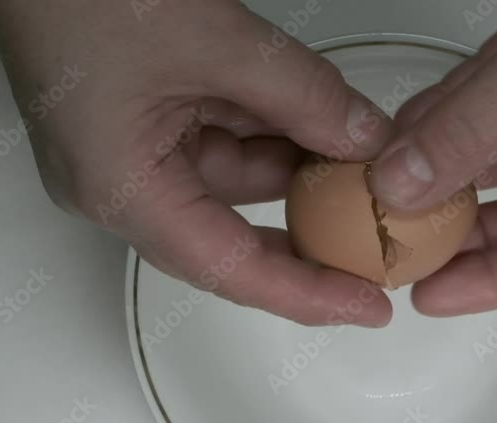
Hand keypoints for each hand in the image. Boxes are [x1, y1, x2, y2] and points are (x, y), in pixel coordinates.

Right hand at [0, 0, 395, 325]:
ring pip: (238, 180)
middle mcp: (122, 185)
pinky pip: (225, 139)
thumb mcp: (216, 42)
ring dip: (298, 170)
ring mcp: (133, 151)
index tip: (364, 307)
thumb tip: (365, 138)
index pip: (228, 267)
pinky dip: (273, 131)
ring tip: (358, 164)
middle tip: (376, 249)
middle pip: (233, 234)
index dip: (306, 295)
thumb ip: (303, 95)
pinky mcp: (146, 119)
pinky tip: (318, 123)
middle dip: (309, 234)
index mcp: (121, 189)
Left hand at [370, 0, 496, 314]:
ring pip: (494, 161)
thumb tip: (402, 188)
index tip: (429, 294)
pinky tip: (405, 130)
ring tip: (387, 188)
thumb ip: (473, 131)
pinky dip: (444, 119)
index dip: (490, 286)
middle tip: (398, 244)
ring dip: (440, 173)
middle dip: (457, 231)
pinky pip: (484, 110)